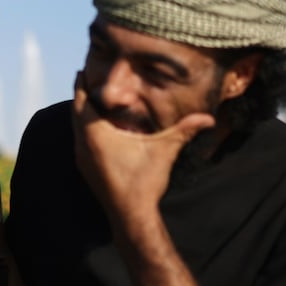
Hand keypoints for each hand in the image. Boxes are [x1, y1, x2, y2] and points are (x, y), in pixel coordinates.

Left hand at [71, 73, 213, 222]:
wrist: (131, 215)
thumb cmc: (144, 181)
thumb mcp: (164, 151)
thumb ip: (184, 130)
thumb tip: (210, 119)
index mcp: (96, 135)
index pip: (82, 102)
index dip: (82, 85)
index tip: (82, 70)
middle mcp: (83, 145)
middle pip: (76, 112)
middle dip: (80, 95)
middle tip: (84, 79)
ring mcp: (81, 158)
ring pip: (75, 128)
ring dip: (81, 113)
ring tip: (89, 100)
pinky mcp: (84, 169)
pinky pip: (79, 141)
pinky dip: (84, 129)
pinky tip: (95, 129)